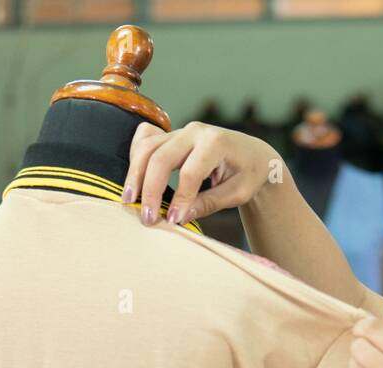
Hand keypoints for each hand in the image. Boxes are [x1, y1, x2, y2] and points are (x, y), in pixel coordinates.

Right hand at [122, 121, 281, 225]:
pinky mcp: (171, 135)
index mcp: (216, 143)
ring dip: (135, 174)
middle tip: (146, 217)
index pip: (190, 173)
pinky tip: (133, 179)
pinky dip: (136, 158)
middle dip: (150, 189)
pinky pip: (146, 141)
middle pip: (161, 157)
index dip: (179, 199)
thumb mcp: (237, 193)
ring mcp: (181, 131)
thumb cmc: (248, 174)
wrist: (253, 154)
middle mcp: (195, 132)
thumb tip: (178, 218)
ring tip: (129, 201)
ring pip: (147, 147)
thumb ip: (208, 204)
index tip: (172, 221)